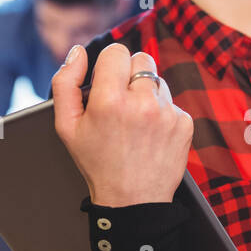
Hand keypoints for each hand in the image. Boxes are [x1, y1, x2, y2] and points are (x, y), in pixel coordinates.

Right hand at [51, 42, 192, 206]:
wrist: (133, 199)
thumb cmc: (97, 162)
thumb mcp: (67, 126)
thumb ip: (65, 83)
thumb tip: (78, 52)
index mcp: (110, 100)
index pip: (116, 51)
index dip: (108, 65)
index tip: (105, 83)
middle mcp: (142, 103)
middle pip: (141, 59)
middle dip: (129, 75)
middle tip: (121, 102)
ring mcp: (167, 113)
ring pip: (157, 79)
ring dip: (146, 93)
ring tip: (135, 121)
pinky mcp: (184, 122)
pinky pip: (171, 101)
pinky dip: (161, 112)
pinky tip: (150, 133)